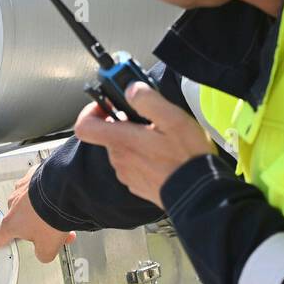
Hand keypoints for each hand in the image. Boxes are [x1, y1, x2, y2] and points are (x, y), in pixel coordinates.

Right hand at [0, 169, 75, 263]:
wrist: (63, 191)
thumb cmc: (51, 217)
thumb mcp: (48, 247)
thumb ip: (42, 254)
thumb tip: (44, 253)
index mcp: (12, 224)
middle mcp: (14, 204)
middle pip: (21, 220)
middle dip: (36, 226)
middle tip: (52, 231)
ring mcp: (23, 189)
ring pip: (31, 202)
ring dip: (43, 209)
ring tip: (60, 214)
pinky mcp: (34, 175)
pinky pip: (38, 186)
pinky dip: (47, 191)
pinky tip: (59, 197)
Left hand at [73, 82, 212, 207]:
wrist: (199, 195)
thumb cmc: (186, 157)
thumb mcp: (173, 119)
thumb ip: (147, 100)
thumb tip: (130, 89)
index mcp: (122, 141)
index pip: (84, 126)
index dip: (91, 110)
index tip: (108, 104)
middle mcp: (118, 159)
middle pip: (109, 134)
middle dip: (126, 122)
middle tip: (150, 118)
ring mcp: (126, 174)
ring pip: (123, 148)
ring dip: (137, 139)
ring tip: (161, 138)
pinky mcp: (136, 184)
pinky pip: (133, 164)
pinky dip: (143, 155)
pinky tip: (164, 155)